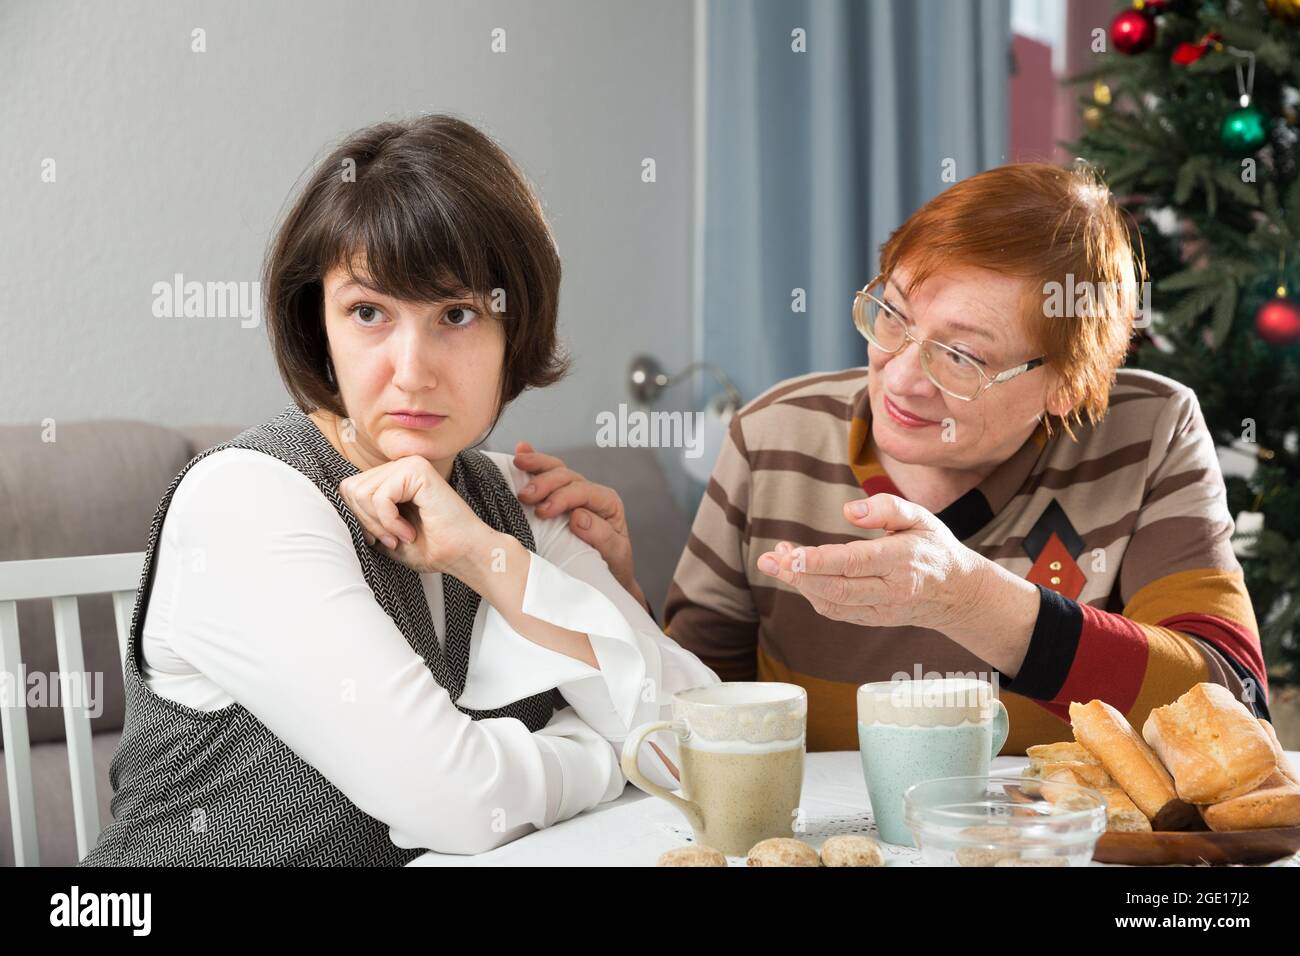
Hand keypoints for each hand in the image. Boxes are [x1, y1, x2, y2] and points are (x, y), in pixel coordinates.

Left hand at [338, 454, 498, 580]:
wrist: (464, 555)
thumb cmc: (431, 548)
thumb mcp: (384, 534)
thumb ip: (363, 517)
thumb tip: (333, 507)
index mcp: (393, 478)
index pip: (349, 489)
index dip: (359, 518)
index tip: (382, 538)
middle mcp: (400, 466)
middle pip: (350, 488)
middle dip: (366, 521)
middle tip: (391, 539)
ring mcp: (409, 464)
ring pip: (361, 492)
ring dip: (378, 523)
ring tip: (401, 536)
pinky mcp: (417, 470)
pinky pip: (380, 496)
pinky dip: (389, 521)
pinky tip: (409, 531)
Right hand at [512, 441, 645, 608]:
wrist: (606, 576)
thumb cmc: (611, 566)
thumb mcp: (614, 555)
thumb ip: (601, 536)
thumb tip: (578, 516)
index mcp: (607, 504)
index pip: (583, 491)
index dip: (562, 498)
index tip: (542, 512)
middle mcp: (591, 494)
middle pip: (567, 476)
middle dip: (545, 482)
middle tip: (525, 496)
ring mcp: (574, 493)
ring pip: (556, 469)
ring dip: (536, 465)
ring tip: (517, 462)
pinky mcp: (559, 497)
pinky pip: (547, 474)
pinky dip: (533, 462)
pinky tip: (521, 450)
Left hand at [755, 493, 986, 631]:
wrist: (956, 593)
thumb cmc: (933, 548)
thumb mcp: (921, 517)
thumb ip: (887, 508)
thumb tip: (849, 510)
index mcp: (903, 560)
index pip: (857, 562)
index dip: (821, 561)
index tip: (792, 555)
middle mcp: (892, 589)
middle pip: (838, 588)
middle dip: (799, 575)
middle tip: (769, 559)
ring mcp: (881, 609)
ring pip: (833, 603)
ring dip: (799, 584)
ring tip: (775, 562)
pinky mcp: (872, 618)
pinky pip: (836, 611)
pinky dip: (811, 594)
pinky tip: (796, 575)